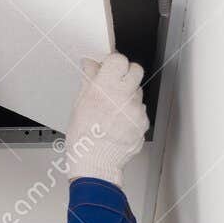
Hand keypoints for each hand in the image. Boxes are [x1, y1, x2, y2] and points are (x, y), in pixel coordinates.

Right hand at [63, 53, 147, 188]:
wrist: (95, 163)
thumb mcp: (80, 104)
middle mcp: (125, 96)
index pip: (119, 59)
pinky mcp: (143, 122)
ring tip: (114, 109)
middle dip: (126, 73)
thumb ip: (89, 80)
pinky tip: (119, 122)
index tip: (109, 67)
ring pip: (138, 91)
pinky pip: (140, 110)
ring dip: (128, 94)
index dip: (113, 62)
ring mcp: (137, 110)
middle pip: (136, 70)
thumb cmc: (84, 137)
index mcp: (106, 88)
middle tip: (115, 82)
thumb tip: (92, 66)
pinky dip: (132, 112)